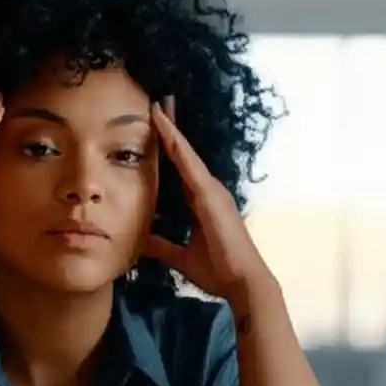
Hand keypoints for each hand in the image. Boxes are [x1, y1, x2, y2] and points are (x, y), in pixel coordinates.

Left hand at [143, 99, 273, 304]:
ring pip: (185, 153)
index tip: (157, 126)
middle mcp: (207, 190)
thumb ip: (163, 247)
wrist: (243, 282)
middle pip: (183, 154)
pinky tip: (164, 127)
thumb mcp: (182, 257)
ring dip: (171, 129)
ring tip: (157, 105)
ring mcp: (210, 190)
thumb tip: (142, 241)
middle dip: (171, 130)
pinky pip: (188, 164)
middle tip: (158, 102)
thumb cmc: (219, 271)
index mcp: (201, 202)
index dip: (169, 148)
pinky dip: (176, 144)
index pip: (180, 169)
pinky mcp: (209, 194)